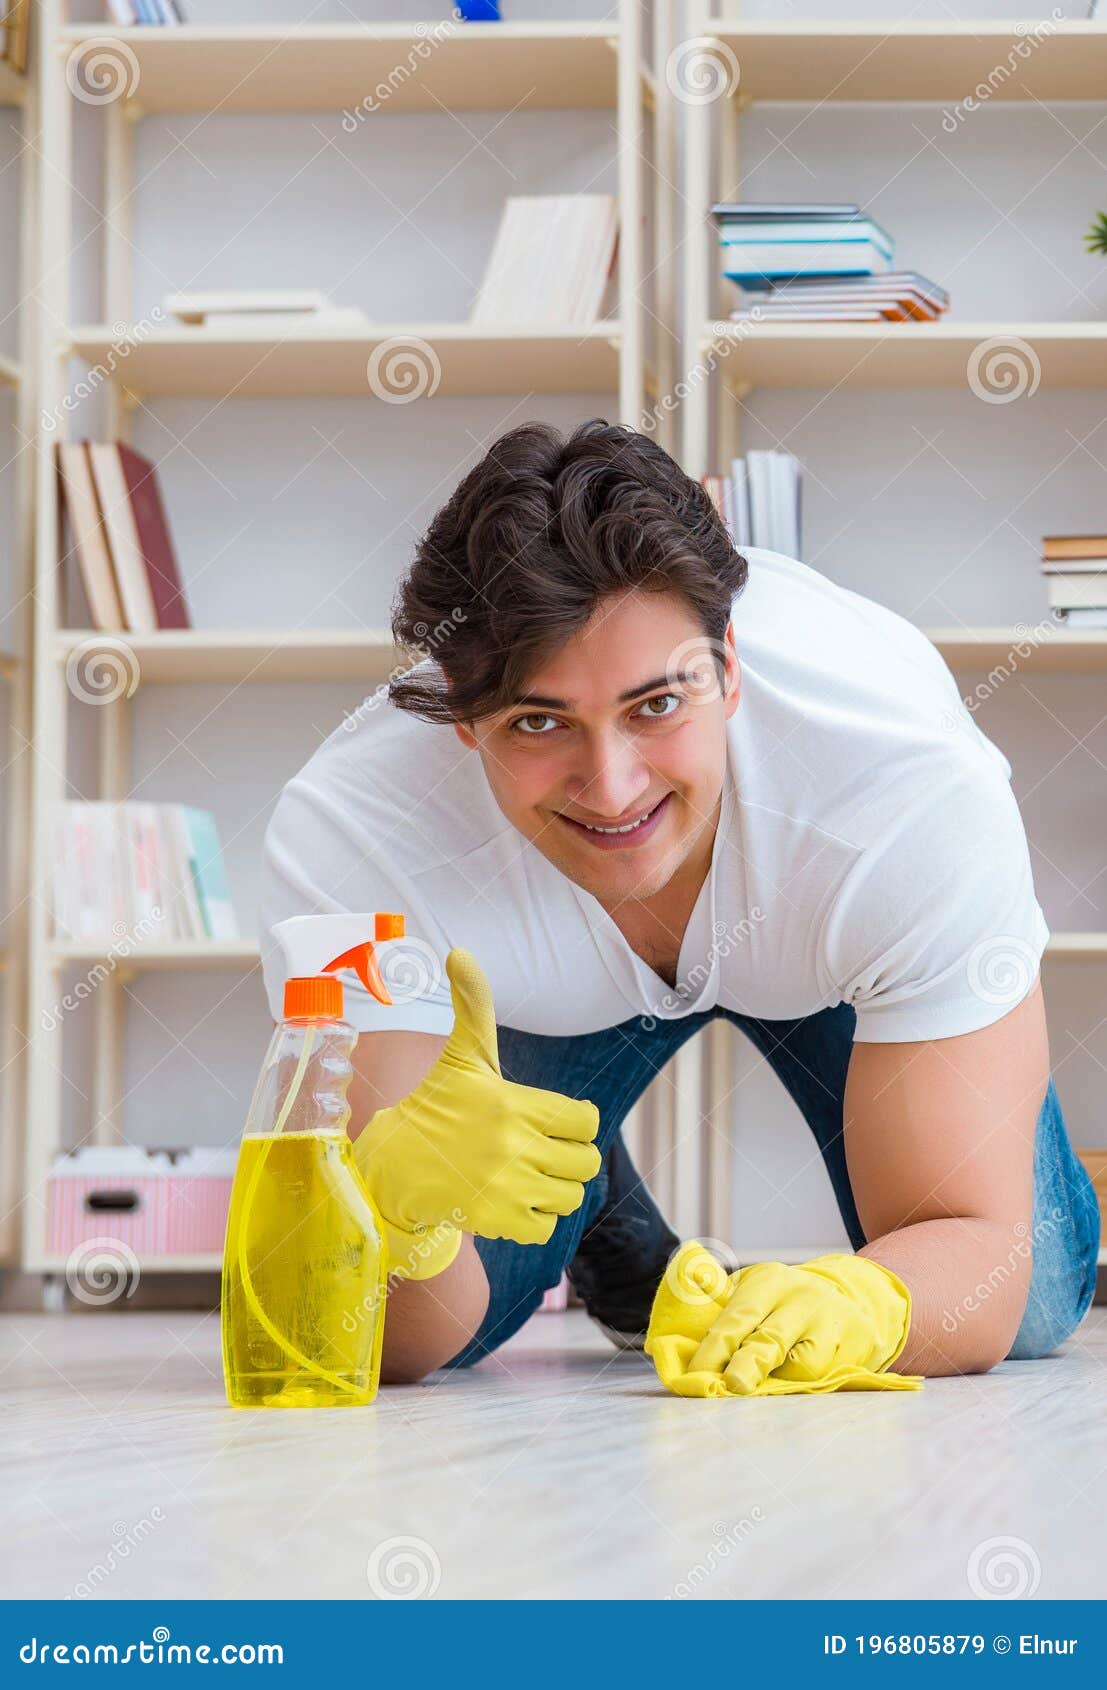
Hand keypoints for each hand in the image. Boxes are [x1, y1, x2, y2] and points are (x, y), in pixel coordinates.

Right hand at [355, 949, 600, 1277]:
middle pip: (586, 1163)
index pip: (585, 1120)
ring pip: (571, 1196)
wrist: (393, 1166)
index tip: (555, 1121)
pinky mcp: (498, 1221)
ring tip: (528, 1175)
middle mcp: (515, 1147)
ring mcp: (507, 1187)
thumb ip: (473, 1006)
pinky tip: (513, 1199)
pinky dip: (537, 1218)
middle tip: (544, 1150)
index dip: (577, 1121)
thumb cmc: (437, 1105)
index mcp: (513, 1104)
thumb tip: (459, 951)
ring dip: (556, 1188)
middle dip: (570, 1157)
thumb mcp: (462, 1057)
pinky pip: (547, 1227)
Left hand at [645, 1243, 922, 1395]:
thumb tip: (676, 1322)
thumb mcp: (757, 1288)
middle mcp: (801, 1298)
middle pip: (770, 1337)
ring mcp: (829, 1325)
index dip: (714, 1348)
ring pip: (801, 1363)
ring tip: (755, 1389)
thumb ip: (721, 1302)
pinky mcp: (852, 1349)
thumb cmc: (787, 1301)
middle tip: (731, 1385)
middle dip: (747, 1364)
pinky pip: (822, 1376)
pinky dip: (802, 1385)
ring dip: (775, 1382)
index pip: (737, 1315)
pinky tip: (790, 1382)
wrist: (856, 1297)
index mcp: (770, 1280)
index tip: (694, 1374)